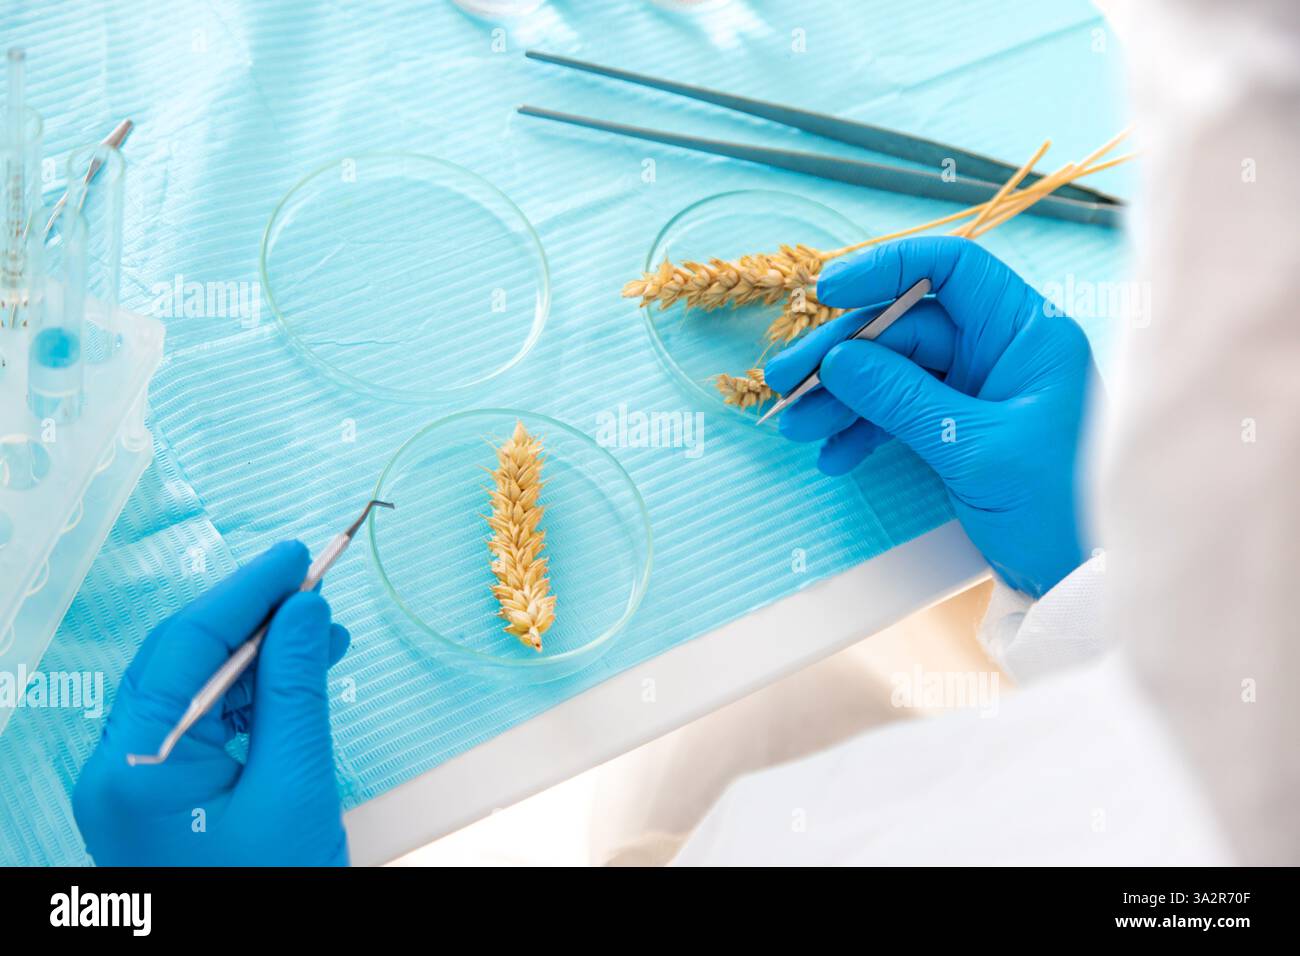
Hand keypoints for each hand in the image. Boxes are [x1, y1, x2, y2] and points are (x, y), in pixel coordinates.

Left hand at [73, 541, 350, 865]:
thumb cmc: (271, 889)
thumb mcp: (293, 785)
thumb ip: (295, 689)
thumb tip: (305, 609)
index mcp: (130, 766)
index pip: (184, 646)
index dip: (245, 591)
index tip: (296, 555)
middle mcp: (117, 767)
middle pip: (182, 661)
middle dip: (253, 618)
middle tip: (315, 585)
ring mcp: (135, 783)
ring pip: (195, 689)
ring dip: (259, 655)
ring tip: (326, 635)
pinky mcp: (161, 796)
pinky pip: (204, 724)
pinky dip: (253, 696)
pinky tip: (299, 679)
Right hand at [764, 236, 1098, 596]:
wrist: (1081, 578)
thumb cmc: (1058, 508)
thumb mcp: (975, 449)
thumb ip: (904, 399)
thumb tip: (838, 360)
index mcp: (1027, 331)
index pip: (952, 268)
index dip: (886, 268)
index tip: (826, 292)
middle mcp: (1003, 348)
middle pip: (906, 324)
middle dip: (842, 352)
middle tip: (785, 380)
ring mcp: (980, 387)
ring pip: (894, 370)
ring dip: (841, 397)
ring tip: (797, 426)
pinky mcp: (960, 426)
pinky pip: (900, 411)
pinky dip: (863, 429)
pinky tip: (834, 454)